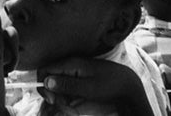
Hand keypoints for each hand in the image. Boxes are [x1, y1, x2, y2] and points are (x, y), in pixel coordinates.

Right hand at [39, 57, 154, 115]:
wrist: (127, 85)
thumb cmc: (109, 86)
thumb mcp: (88, 88)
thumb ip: (67, 85)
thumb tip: (46, 81)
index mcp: (71, 63)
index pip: (45, 69)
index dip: (43, 85)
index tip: (53, 100)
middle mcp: (70, 64)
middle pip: (49, 77)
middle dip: (52, 93)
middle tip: (63, 105)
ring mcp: (74, 71)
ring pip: (56, 83)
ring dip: (59, 97)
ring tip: (71, 107)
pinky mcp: (79, 78)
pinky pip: (66, 86)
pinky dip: (66, 96)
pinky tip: (74, 103)